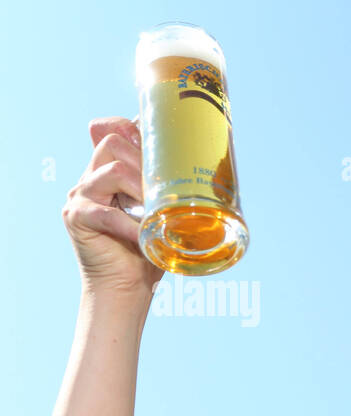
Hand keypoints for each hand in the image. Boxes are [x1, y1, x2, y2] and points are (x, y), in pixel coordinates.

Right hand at [63, 117, 162, 300]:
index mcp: (109, 172)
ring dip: (141, 188)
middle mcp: (91, 178)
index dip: (132, 127)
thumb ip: (171, 194)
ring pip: (112, 169)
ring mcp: (80, 196)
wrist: (127, 288)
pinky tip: (144, 237)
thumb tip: (210, 175)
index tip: (158, 136)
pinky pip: (105, 212)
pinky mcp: (76, 217)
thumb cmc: (149, 252)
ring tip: (157, 211)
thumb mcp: (164, 216)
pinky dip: (130, 225)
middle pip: (113, 144)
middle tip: (164, 190)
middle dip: (145, 162)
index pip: (113, 132)